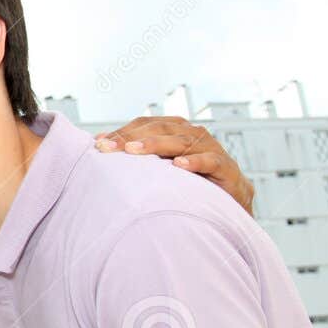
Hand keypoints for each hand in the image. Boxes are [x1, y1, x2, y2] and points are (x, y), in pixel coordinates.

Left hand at [95, 116, 254, 214]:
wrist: (230, 202)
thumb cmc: (190, 182)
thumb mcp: (160, 168)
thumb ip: (136, 156)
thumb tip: (97, 144)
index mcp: (175, 131)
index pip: (145, 125)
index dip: (122, 132)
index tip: (98, 144)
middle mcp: (192, 135)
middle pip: (160, 129)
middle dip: (132, 137)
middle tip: (109, 148)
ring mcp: (210, 149)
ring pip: (182, 141)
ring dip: (157, 145)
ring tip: (134, 151)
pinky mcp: (226, 168)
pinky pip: (211, 161)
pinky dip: (195, 161)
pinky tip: (179, 165)